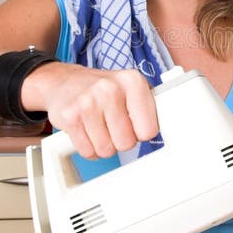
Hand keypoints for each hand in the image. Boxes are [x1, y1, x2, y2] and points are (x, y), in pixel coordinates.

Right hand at [21, 62, 158, 158]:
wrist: (63, 81)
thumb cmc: (101, 89)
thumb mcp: (129, 88)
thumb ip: (147, 107)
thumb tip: (169, 128)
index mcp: (132, 81)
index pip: (149, 129)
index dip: (141, 132)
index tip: (133, 124)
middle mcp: (110, 89)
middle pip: (127, 143)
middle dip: (120, 140)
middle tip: (112, 125)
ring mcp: (88, 102)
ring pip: (106, 150)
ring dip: (103, 144)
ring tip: (98, 126)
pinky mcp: (70, 117)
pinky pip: (87, 151)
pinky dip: (87, 147)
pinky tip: (86, 130)